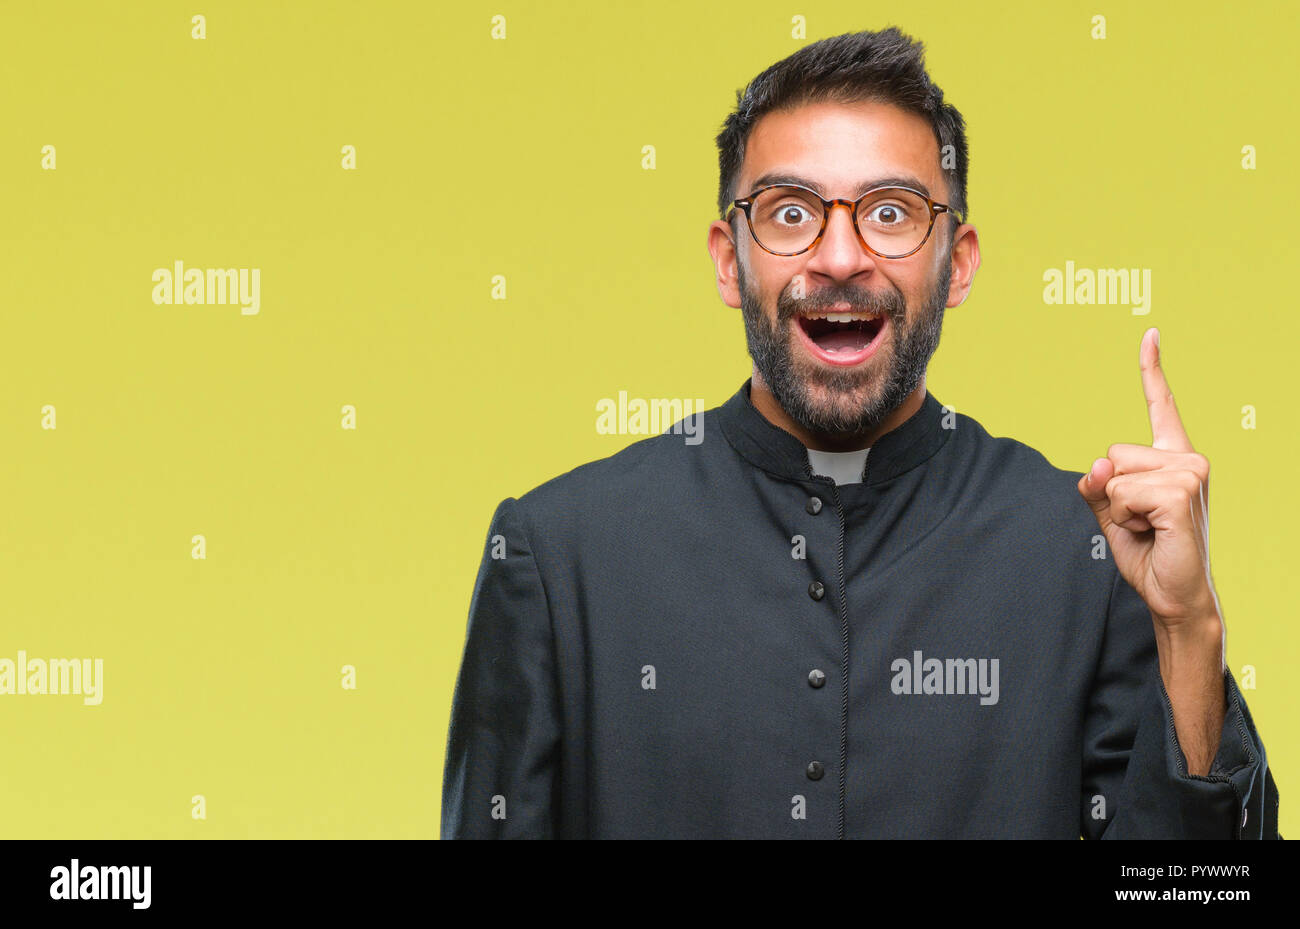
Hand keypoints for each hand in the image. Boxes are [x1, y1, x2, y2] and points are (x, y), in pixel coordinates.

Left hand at [1077, 328, 1221, 630]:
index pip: (1161, 406)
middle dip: (1111, 492)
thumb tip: (1097, 465)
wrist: (1172, 594)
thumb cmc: (1147, 553)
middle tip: (1140, 522)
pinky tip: (1152, 532)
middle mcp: (1187, 458)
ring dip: (1119, 509)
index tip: (1149, 334)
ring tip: (1148, 529)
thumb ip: (1098, 484)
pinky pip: (1122, 493)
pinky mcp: (1182, 493)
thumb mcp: (1111, 513)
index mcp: (1172, 458)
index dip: (1152, 370)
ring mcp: (1190, 473)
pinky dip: (1125, 517)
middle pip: (1111, 454)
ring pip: (1114, 476)